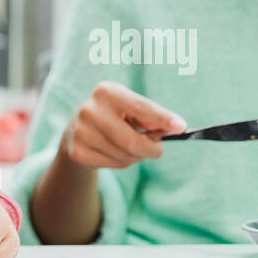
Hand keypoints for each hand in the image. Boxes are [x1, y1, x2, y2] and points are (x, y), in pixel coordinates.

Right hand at [61, 81, 185, 168]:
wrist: (76, 131)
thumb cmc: (113, 117)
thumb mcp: (129, 109)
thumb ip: (149, 116)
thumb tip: (172, 127)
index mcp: (106, 92)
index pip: (140, 107)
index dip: (162, 118)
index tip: (181, 127)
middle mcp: (89, 110)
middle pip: (131, 140)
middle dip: (151, 149)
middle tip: (158, 150)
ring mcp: (80, 132)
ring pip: (123, 155)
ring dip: (136, 156)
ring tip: (129, 148)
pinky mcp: (77, 152)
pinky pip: (113, 165)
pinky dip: (122, 163)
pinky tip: (114, 153)